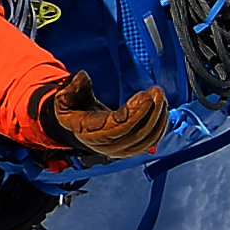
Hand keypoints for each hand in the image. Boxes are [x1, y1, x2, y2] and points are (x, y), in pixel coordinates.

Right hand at [38, 71, 168, 159]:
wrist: (77, 124)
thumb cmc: (74, 107)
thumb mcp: (67, 94)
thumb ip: (73, 86)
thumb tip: (82, 79)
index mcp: (90, 132)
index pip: (117, 127)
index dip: (134, 113)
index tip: (145, 96)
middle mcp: (106, 146)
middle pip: (136, 134)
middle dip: (151, 113)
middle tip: (157, 93)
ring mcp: (120, 150)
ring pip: (146, 140)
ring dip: (158, 119)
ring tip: (161, 97)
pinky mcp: (131, 149)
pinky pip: (150, 142)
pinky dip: (160, 127)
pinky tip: (163, 110)